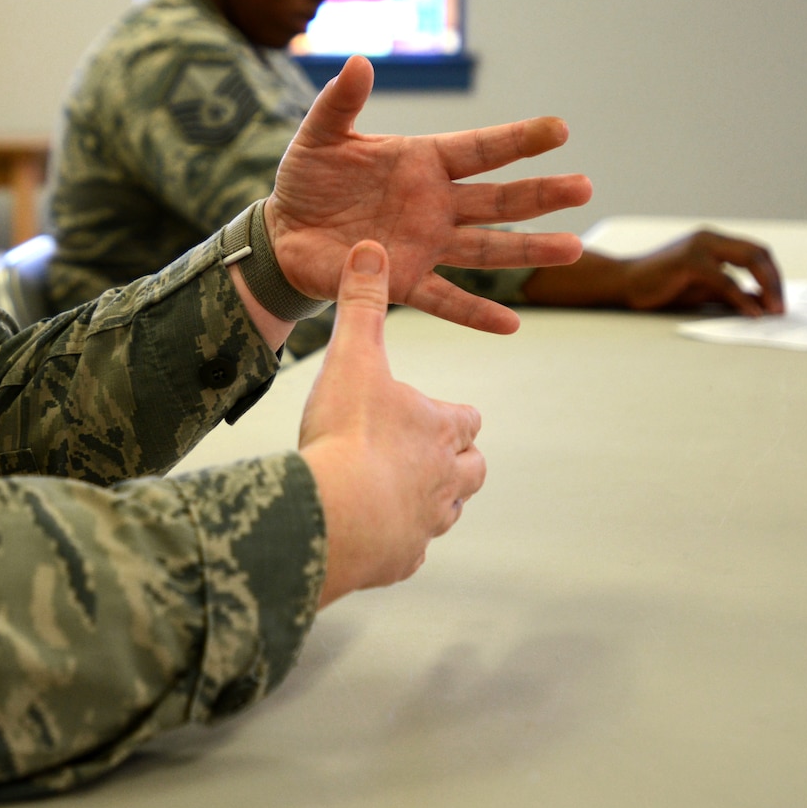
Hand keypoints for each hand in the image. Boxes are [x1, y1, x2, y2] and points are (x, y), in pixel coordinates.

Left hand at [268, 56, 590, 332]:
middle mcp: (436, 204)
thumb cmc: (308, 177)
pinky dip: (475, 314)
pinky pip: (444, 300)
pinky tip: (511, 325)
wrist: (282, 231)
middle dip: (541, 194)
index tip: (559, 130)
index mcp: (423, 162)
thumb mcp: (320, 135)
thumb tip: (357, 61)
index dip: (518, 139)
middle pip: (498, 200)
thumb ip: (340, 101)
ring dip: (527, 250)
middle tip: (584, 187)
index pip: (480, 149)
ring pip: (486, 249)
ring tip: (572, 248)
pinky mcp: (402, 282)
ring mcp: (425, 245)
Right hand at [298, 241, 486, 607]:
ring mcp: (425, 524)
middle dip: (459, 461)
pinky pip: (408, 552)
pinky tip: (373, 535)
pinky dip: (396, 542)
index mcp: (440, 429)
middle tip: (429, 454)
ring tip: (399, 492)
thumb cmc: (349, 434)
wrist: (333, 517)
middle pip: (473, 470)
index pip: (468, 419)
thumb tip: (371, 247)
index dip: (456, 414)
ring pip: (446, 513)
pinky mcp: (400, 560)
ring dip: (430, 502)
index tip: (443, 410)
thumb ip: (361, 305)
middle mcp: (445, 479)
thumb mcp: (353, 358)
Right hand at [523, 230, 784, 315]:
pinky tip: (751, 314)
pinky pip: (726, 281)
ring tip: (774, 311)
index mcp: (714, 241)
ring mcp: (700, 246)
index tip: (779, 301)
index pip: (756, 252)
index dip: (773, 276)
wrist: (625, 283)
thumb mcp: (704, 289)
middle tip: (781, 307)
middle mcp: (710, 238)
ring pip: (749, 260)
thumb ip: (732, 294)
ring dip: (767, 287)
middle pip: (758, 253)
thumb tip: (761, 304)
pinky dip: (743, 299)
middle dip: (776, 281)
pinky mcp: (690, 261)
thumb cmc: (661, 286)